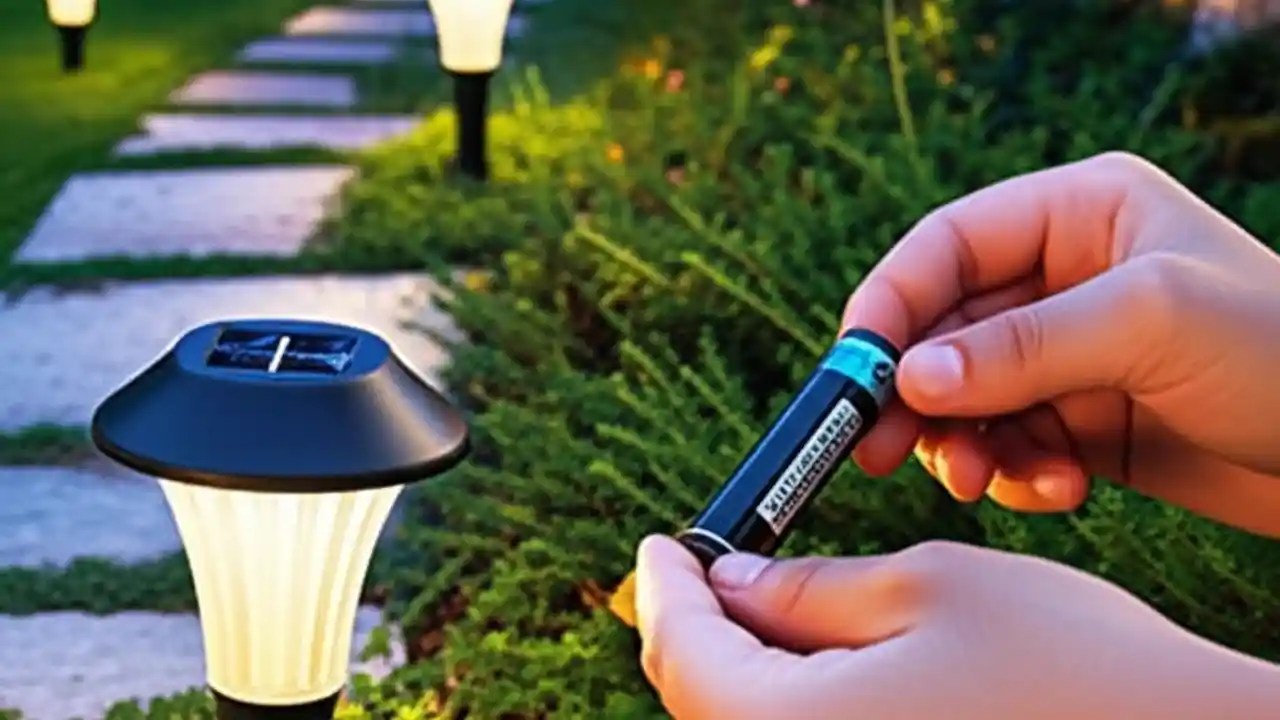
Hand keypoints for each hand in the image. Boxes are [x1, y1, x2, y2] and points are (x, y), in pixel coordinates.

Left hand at [635, 535, 1279, 719]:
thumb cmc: (1070, 661)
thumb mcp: (930, 587)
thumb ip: (810, 590)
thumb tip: (733, 582)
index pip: (682, 657)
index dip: (663, 590)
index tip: (660, 542)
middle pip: (703, 700)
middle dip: (692, 627)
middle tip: (698, 565)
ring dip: (737, 663)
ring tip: (754, 596)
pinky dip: (786, 697)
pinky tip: (809, 654)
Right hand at [843, 151, 1279, 536]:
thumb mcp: (1148, 327)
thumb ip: (1021, 348)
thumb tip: (910, 380)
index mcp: (1079, 214)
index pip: (947, 247)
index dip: (890, 305)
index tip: (856, 373)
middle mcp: (1064, 277)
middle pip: (942, 329)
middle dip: (914, 393)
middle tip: (877, 452)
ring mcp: (1069, 352)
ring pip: (964, 395)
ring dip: (961, 442)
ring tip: (981, 480)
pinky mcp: (1079, 420)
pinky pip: (1007, 442)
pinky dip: (1015, 471)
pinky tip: (1061, 487)